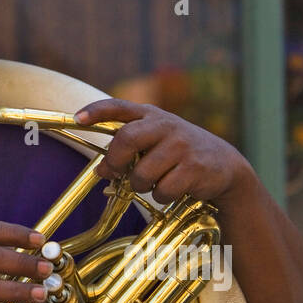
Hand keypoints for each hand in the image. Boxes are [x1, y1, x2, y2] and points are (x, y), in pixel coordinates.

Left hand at [74, 99, 250, 206]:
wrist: (225, 165)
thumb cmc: (180, 152)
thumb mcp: (156, 139)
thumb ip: (129, 147)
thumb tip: (101, 171)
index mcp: (151, 115)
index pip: (118, 106)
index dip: (96, 111)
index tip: (78, 119)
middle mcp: (165, 125)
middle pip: (126, 140)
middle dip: (114, 162)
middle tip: (113, 173)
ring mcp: (181, 145)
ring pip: (142, 173)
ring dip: (141, 185)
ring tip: (153, 181)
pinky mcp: (194, 168)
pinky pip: (162, 190)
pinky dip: (161, 196)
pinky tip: (173, 188)